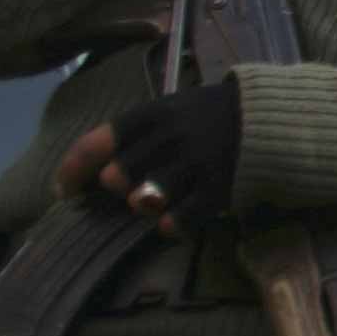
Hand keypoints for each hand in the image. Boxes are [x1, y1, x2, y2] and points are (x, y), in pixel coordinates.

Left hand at [55, 82, 242, 238]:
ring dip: (142, 203)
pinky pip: (185, 216)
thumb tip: (96, 173)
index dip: (72, 170)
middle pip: (120, 172)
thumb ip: (136, 137)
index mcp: (154, 114)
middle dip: (113, 185)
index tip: (63, 190)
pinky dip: (172, 224)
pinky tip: (170, 225)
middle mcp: (172, 137)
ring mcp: (197, 163)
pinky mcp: (220, 187)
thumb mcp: (171, 111)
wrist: (273, 116)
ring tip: (147, 203)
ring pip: (149, 195)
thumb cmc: (208, 117)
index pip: (98, 142)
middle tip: (119, 191)